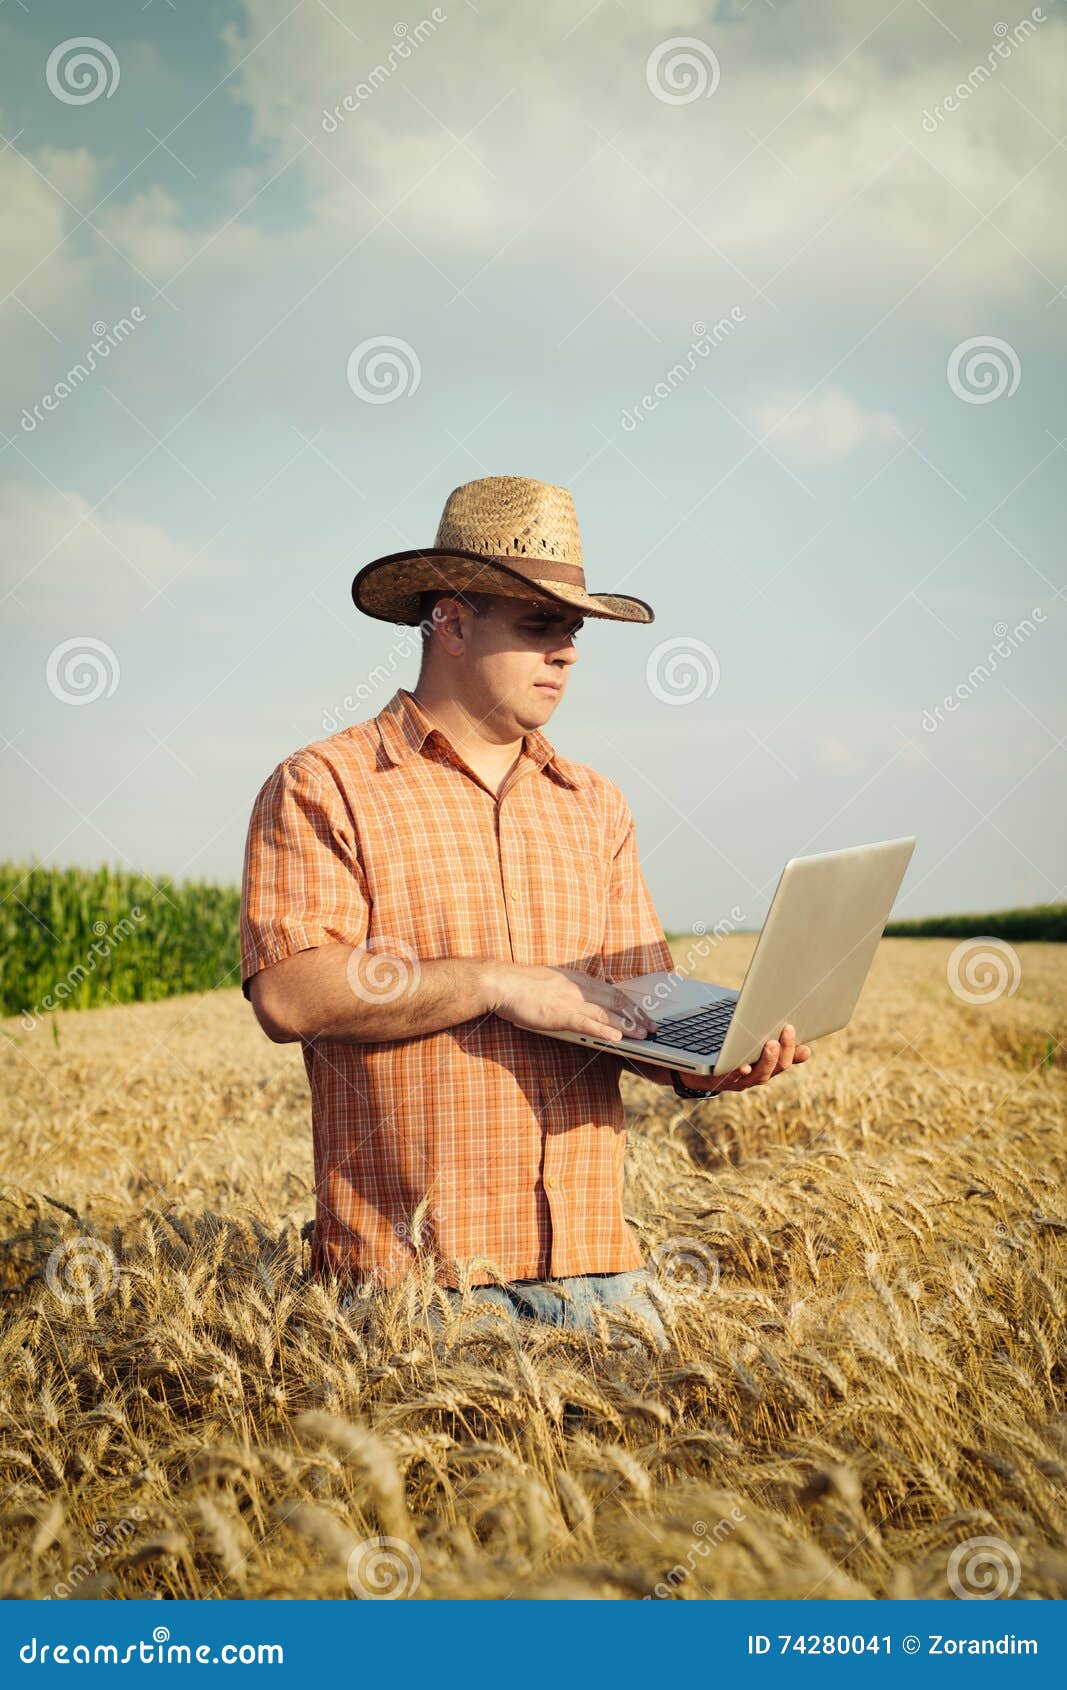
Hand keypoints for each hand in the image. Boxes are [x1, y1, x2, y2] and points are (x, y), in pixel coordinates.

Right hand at [485, 962, 657, 1042]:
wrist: (503, 983)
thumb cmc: (523, 985)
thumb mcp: (553, 981)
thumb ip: (570, 990)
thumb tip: (583, 1001)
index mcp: (579, 979)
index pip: (613, 992)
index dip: (631, 1004)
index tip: (644, 1014)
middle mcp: (579, 988)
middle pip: (617, 1001)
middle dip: (638, 1015)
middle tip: (653, 1027)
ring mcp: (571, 1001)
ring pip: (607, 1013)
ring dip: (628, 1024)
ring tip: (643, 1035)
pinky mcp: (560, 1014)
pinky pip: (587, 1024)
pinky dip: (604, 1031)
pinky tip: (617, 1038)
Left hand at [679, 1024, 811, 1093]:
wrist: (692, 1069)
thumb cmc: (724, 1052)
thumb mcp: (747, 1042)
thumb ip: (767, 1037)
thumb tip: (785, 1024)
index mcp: (763, 1065)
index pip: (786, 1060)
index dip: (796, 1054)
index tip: (806, 1045)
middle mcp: (754, 1076)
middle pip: (776, 1068)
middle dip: (785, 1050)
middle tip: (788, 1030)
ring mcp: (738, 1081)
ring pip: (758, 1076)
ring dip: (767, 1060)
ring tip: (771, 1044)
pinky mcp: (719, 1080)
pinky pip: (731, 1078)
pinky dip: (739, 1072)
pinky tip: (744, 1066)